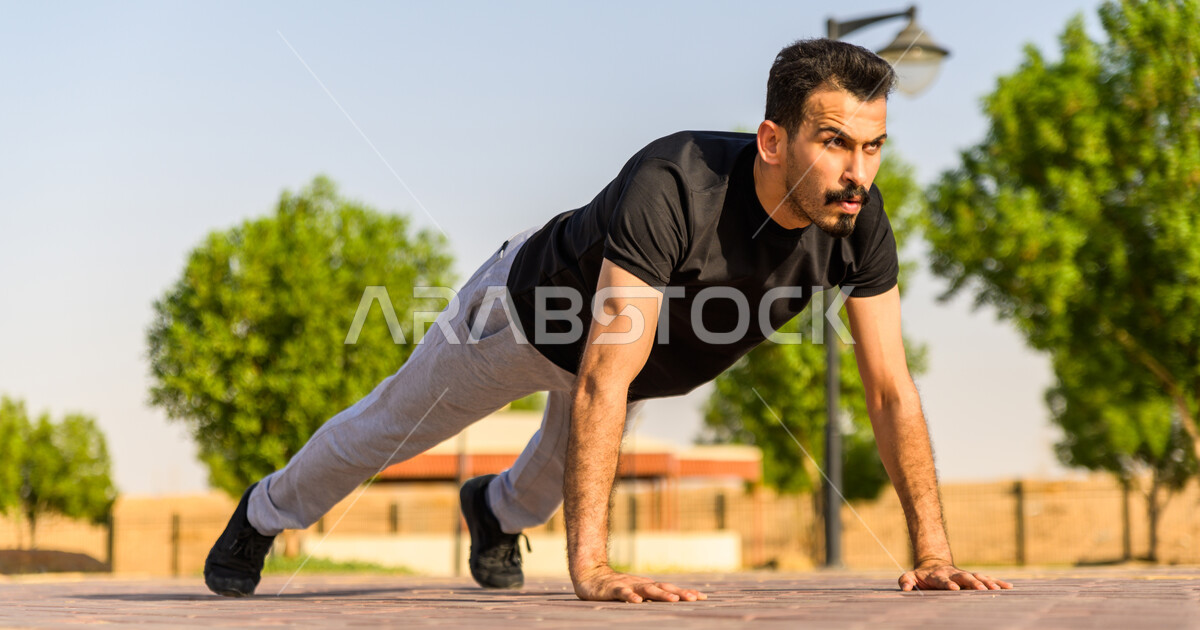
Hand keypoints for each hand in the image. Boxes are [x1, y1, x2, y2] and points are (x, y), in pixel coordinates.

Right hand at [572, 565, 707, 602]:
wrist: (590, 576)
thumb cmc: (617, 587)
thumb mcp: (637, 593)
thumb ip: (652, 597)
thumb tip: (673, 602)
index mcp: (648, 586)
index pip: (671, 588)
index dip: (686, 592)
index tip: (703, 597)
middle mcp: (641, 584)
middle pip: (663, 588)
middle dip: (680, 593)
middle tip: (695, 598)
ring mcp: (628, 586)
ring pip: (646, 590)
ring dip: (660, 594)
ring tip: (673, 599)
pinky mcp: (612, 589)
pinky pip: (622, 593)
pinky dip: (630, 597)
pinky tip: (637, 602)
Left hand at [898, 560, 1013, 590]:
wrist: (933, 564)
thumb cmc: (921, 576)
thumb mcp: (910, 577)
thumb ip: (906, 581)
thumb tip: (905, 589)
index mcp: (938, 575)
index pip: (942, 580)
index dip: (947, 583)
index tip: (953, 589)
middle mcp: (953, 574)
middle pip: (964, 577)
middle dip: (972, 583)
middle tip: (981, 590)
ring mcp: (964, 574)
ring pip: (978, 577)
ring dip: (987, 583)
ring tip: (997, 589)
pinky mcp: (973, 577)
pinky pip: (987, 579)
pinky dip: (997, 582)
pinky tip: (1008, 587)